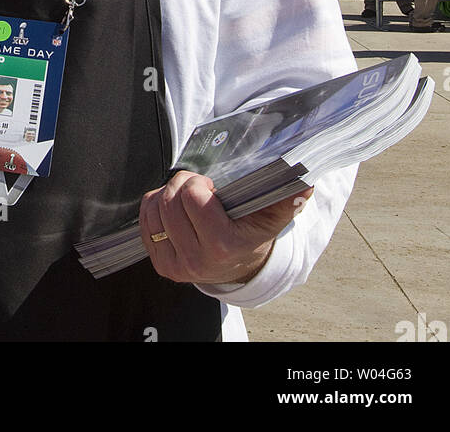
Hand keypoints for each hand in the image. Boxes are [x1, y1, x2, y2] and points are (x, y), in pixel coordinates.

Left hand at [139, 170, 313, 286]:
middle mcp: (197, 260)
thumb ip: (287, 198)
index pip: (193, 197)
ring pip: (154, 208)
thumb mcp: (272, 216)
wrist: (241, 267)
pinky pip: (145, 221)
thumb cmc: (252, 234)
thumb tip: (305, 183)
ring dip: (167, 194)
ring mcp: (177, 266)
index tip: (210, 186)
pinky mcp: (163, 265)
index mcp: (223, 245)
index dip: (198, 184)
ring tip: (187, 199)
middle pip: (170, 200)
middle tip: (198, 187)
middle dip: (182, 184)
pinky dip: (155, 207)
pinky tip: (174, 209)